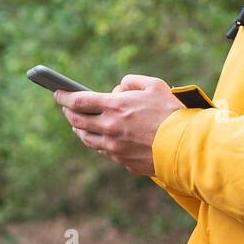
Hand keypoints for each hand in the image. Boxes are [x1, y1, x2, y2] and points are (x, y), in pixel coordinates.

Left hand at [55, 74, 185, 175]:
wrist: (186, 146)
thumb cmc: (172, 113)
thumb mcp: (155, 86)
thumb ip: (131, 82)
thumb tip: (118, 88)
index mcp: (114, 106)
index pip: (78, 101)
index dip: (64, 96)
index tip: (57, 93)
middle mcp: (109, 128)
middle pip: (77, 121)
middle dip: (69, 112)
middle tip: (67, 108)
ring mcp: (114, 148)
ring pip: (87, 139)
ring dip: (79, 130)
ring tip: (79, 124)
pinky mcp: (123, 161)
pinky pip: (104, 151)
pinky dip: (99, 142)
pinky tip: (100, 138)